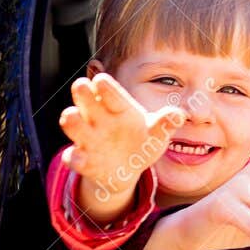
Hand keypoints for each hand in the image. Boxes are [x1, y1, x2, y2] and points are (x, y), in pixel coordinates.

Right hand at [59, 74, 185, 219]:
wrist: (127, 169)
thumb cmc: (142, 142)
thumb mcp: (156, 133)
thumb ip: (165, 123)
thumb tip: (179, 115)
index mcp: (119, 109)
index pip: (113, 95)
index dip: (107, 88)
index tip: (100, 79)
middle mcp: (99, 119)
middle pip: (88, 103)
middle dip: (83, 95)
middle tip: (80, 85)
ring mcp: (89, 139)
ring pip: (75, 125)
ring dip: (72, 121)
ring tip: (70, 115)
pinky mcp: (83, 160)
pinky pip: (74, 157)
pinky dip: (75, 156)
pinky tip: (78, 156)